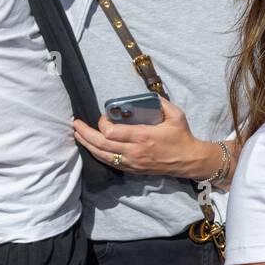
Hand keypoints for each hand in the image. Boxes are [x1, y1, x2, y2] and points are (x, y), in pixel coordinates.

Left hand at [73, 97, 215, 179]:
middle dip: (85, 134)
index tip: (104, 116)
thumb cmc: (182, 136)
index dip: (102, 123)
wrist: (189, 160)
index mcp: (143, 136)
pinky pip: (110, 163)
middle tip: (75, 125)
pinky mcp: (133, 169)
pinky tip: (91, 148)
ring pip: (102, 156)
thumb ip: (161, 103)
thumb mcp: (176, 115)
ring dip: (87, 145)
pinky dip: (98, 155)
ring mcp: (132, 162)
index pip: (112, 132)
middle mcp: (134, 151)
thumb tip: (147, 95)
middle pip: (102, 145)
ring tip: (77, 135)